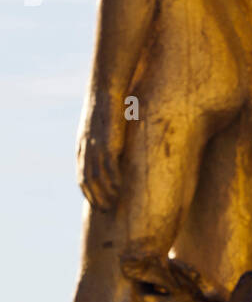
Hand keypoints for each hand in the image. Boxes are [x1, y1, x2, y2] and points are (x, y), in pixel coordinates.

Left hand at [77, 91, 125, 210]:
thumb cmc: (106, 106)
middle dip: (95, 198)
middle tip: (104, 210)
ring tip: (113, 204)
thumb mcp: (98, 126)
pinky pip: (109, 169)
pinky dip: (113, 182)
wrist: (105, 91)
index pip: (82, 176)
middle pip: (87, 181)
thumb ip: (101, 139)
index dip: (88, 191)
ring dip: (105, 194)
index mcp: (82, 147)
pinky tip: (119, 190)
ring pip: (97, 179)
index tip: (96, 202)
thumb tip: (111, 148)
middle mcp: (85, 150)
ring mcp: (95, 148)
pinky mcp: (107, 145)